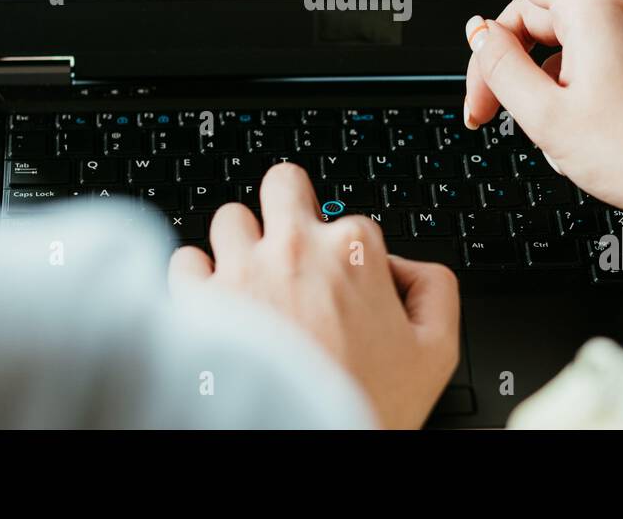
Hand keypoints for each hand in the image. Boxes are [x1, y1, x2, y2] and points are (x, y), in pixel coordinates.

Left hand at [168, 163, 459, 428]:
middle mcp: (295, 248)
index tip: (348, 286)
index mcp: (353, 252)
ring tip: (251, 280)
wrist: (305, 440)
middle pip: (283, 182)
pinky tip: (214, 301)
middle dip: (287, 205)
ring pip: (230, 217)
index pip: (353, 222)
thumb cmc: (365, 404)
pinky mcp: (199, 296)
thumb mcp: (437, 353)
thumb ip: (435, 291)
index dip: (353, 254)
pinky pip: (186, 259)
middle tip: (290, 240)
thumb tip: (407, 267)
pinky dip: (197, 276)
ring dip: (240, 243)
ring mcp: (243, 268)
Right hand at [440, 0, 622, 253]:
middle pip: (534, 14)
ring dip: (531, 77)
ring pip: (557, 38)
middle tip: (481, 110)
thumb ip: (502, 68)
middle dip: (499, 59)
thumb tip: (480, 34)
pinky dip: (561, 81)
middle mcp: (619, 11)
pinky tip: (566, 124)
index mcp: (594, 13)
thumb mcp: (547, 116)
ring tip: (536, 128)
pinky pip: (584, 52)